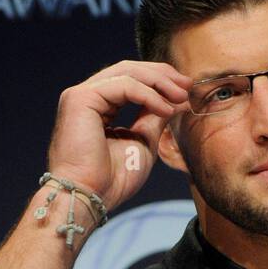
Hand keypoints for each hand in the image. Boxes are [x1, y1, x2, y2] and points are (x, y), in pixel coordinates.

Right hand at [46, 59, 193, 213]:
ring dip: (158, 82)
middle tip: (187, 84)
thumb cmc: (112, 180)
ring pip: (126, 72)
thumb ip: (155, 119)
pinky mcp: (80, 98)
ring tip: (181, 96)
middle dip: (161, 75)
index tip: (185, 90)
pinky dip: (148, 95)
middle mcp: (88, 96)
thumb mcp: (143, 143)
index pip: (131, 81)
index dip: (159, 81)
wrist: (89, 197)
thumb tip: (177, 99)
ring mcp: (81, 95)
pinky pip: (123, 86)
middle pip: (129, 70)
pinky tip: (165, 109)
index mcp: (99, 107)